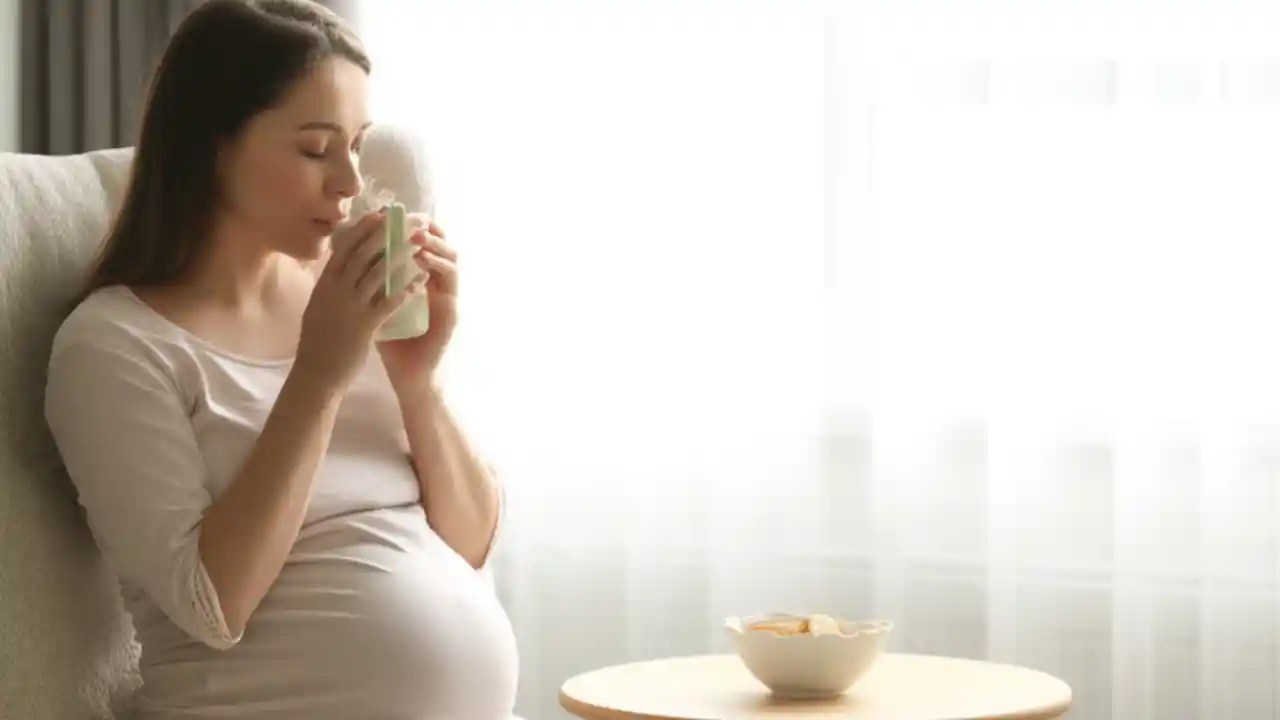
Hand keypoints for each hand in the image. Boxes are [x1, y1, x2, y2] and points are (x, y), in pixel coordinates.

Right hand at [296, 210, 422, 392]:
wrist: (316, 373)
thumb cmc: (318, 342)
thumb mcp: (318, 307)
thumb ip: (329, 287)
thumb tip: (338, 268)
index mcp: (324, 285)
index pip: (343, 250)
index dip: (360, 231)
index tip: (376, 215)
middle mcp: (336, 291)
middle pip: (361, 255)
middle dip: (383, 235)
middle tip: (402, 221)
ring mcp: (350, 307)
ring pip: (377, 274)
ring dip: (400, 257)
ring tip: (417, 245)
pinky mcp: (364, 325)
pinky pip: (388, 302)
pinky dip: (405, 289)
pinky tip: (420, 280)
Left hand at [377, 215, 457, 395]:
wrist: (406, 375)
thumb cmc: (391, 343)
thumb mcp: (376, 305)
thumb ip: (369, 283)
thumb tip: (345, 258)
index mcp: (421, 282)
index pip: (421, 245)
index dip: (410, 227)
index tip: (392, 213)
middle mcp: (438, 286)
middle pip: (441, 246)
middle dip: (428, 229)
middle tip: (411, 217)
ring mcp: (448, 298)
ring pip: (451, 260)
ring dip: (435, 246)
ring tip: (416, 236)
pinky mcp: (452, 313)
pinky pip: (450, 284)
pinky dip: (438, 269)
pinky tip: (422, 261)